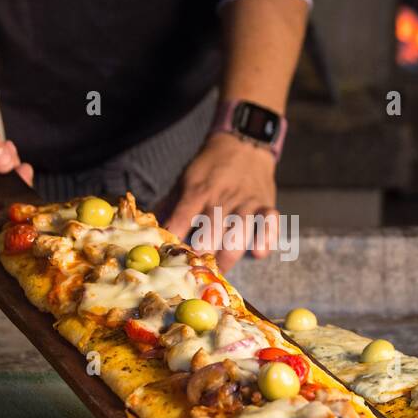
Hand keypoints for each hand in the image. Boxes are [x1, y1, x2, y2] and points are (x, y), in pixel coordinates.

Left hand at [165, 132, 278, 270]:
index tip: (168, 258)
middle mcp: (222, 197)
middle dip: (202, 252)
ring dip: (229, 253)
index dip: (175, 239)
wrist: (244, 144)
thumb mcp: (185, 180)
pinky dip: (266, 237)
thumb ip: (170, 206)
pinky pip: (269, 222)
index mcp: (198, 190)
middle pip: (212, 228)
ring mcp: (246, 201)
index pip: (183, 217)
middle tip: (194, 273)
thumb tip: (148, 230)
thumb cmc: (210, 170)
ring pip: (239, 229)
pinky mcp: (266, 204)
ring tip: (220, 271)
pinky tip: (258, 253)